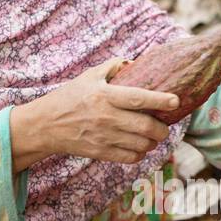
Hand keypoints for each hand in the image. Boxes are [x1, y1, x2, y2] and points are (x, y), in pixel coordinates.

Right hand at [10, 58, 179, 170]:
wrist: (45, 125)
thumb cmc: (69, 97)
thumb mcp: (89, 76)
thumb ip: (113, 66)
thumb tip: (136, 63)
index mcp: (105, 95)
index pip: (139, 98)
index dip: (160, 100)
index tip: (176, 101)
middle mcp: (106, 117)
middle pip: (146, 127)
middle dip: (162, 129)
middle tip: (164, 126)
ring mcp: (103, 137)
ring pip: (141, 144)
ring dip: (152, 142)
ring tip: (152, 136)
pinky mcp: (100, 152)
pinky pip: (130, 157)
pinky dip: (140, 153)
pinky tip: (139, 146)